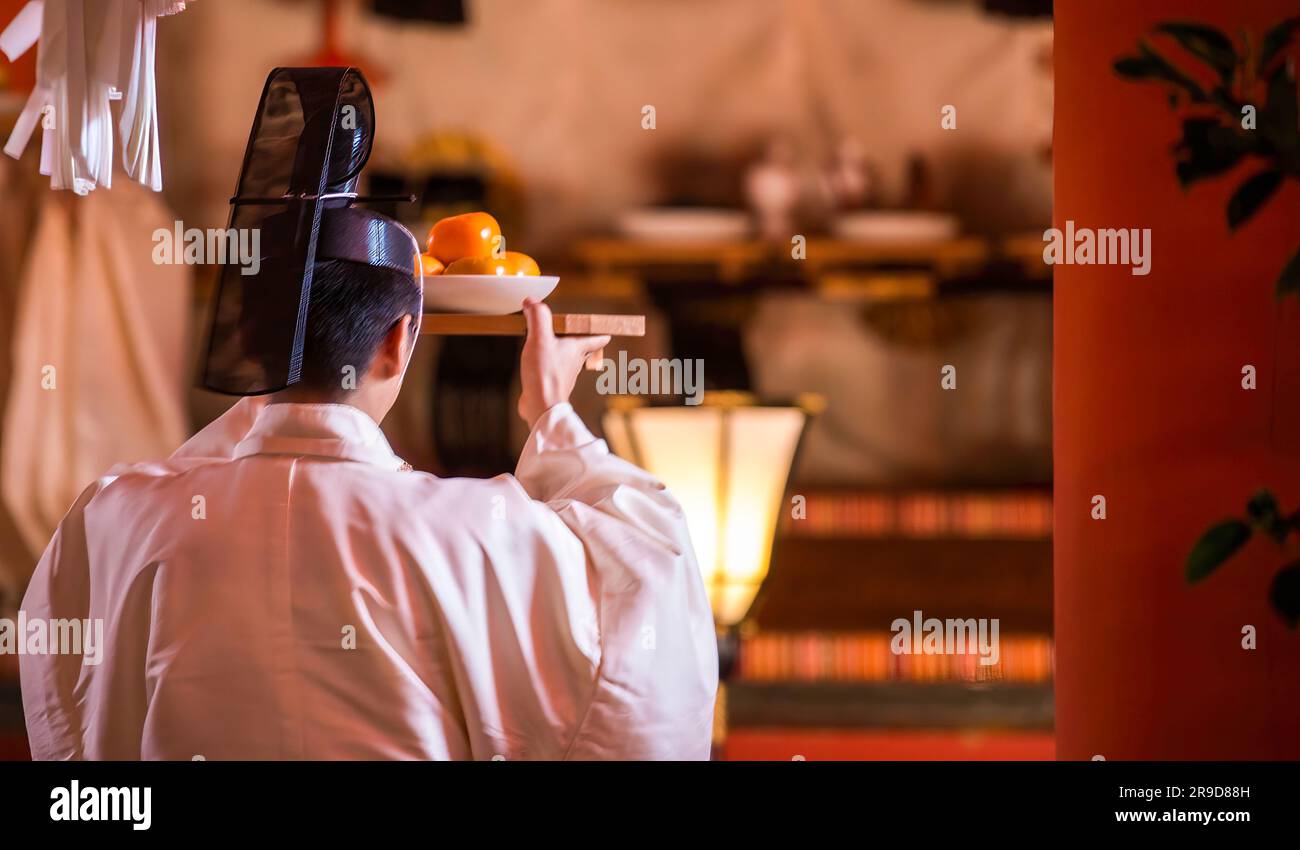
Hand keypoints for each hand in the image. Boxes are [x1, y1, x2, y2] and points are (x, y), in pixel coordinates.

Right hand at [517, 298, 609, 427]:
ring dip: (565, 352)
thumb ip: (538, 317)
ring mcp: (564, 374)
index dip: (601, 332)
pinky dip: (549, 364)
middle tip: (585, 335)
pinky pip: (553, 371)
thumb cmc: (545, 374)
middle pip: (584, 349)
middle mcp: (574, 362)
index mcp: (576, 348)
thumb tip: (532, 301)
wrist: (541, 405)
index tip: (608, 331)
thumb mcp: (540, 338)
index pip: (595, 338)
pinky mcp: (552, 384)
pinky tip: (538, 363)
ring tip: (556, 344)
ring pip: (569, 360)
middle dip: (584, 342)